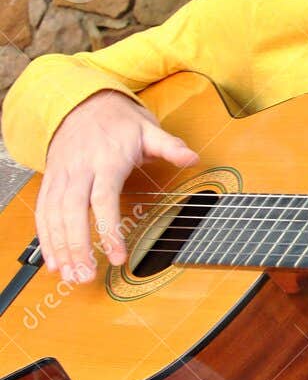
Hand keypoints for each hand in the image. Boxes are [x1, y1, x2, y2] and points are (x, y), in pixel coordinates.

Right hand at [37, 90, 198, 283]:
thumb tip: (193, 158)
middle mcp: (79, 169)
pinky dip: (45, 237)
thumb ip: (170, 146)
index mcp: (106, 160)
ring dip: (59, 248)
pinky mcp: (50, 180)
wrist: (82, 103)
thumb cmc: (120, 121)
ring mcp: (62, 175)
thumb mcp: (149, 128)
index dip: (108, 230)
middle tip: (86, 276)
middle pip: (73, 212)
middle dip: (77, 247)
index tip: (116, 257)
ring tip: (70, 276)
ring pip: (54, 215)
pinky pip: (43, 211)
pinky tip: (53, 260)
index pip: (104, 199)